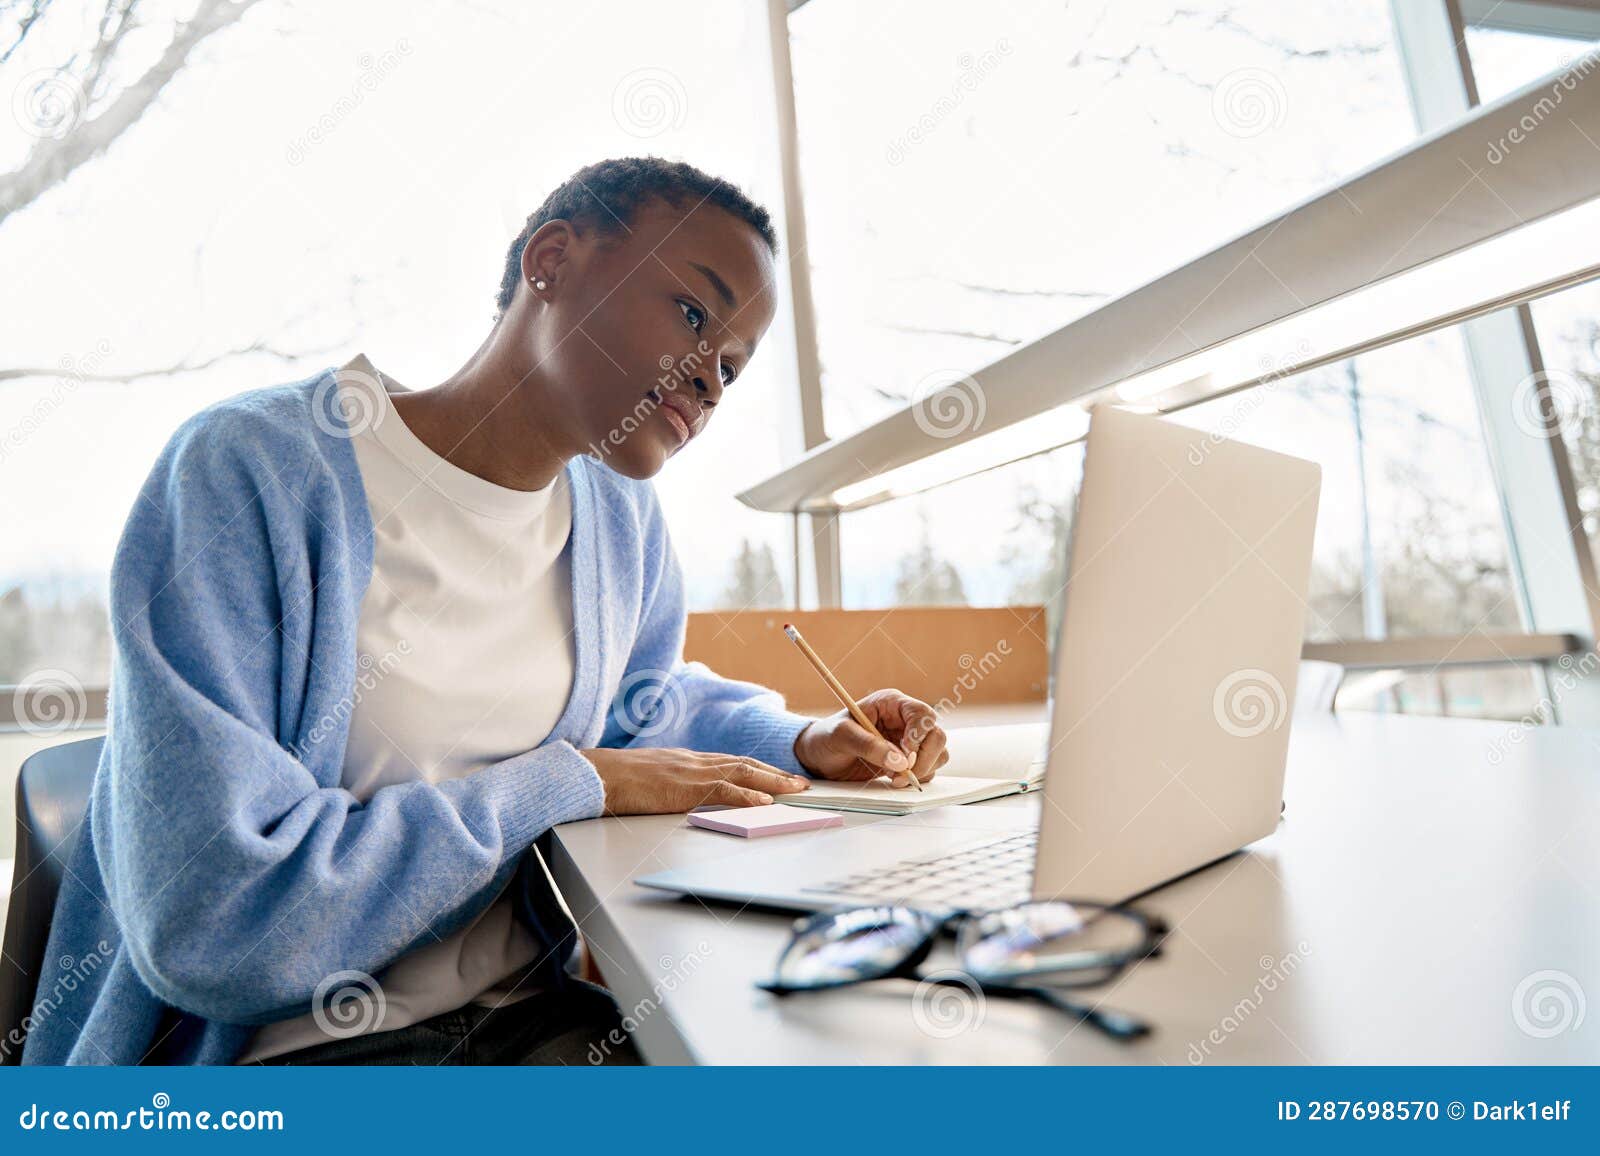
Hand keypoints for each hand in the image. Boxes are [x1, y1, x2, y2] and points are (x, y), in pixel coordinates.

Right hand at [579, 747, 810, 814]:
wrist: (600, 775)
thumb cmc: (619, 780)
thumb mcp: (654, 777)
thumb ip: (674, 781)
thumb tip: (686, 792)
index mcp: (689, 759)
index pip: (733, 761)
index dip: (760, 768)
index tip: (780, 775)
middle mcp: (696, 761)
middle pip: (746, 763)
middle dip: (777, 773)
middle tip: (802, 783)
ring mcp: (692, 772)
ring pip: (743, 772)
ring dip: (774, 781)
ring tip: (796, 790)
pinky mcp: (686, 788)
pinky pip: (724, 790)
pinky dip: (747, 795)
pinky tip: (765, 801)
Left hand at [793, 688, 948, 787]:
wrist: (819, 757)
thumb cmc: (826, 738)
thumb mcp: (840, 736)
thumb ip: (868, 745)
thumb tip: (899, 761)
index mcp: (891, 704)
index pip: (921, 714)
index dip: (919, 735)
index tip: (905, 753)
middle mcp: (905, 720)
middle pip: (936, 735)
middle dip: (924, 757)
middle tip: (902, 773)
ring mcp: (909, 741)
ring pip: (938, 753)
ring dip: (923, 770)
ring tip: (894, 778)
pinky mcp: (909, 760)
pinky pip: (929, 769)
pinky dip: (918, 778)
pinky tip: (894, 780)